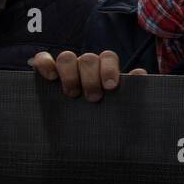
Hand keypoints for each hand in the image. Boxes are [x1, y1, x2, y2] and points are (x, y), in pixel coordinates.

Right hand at [29, 50, 146, 101]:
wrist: (83, 127)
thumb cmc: (105, 111)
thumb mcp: (119, 103)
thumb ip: (130, 89)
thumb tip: (139, 74)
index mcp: (104, 67)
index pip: (108, 57)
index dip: (109, 69)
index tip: (110, 86)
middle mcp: (86, 64)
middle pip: (88, 59)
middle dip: (90, 78)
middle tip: (93, 98)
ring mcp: (67, 66)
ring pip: (67, 57)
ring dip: (70, 74)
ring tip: (72, 94)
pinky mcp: (47, 70)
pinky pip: (43, 59)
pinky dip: (46, 64)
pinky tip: (51, 77)